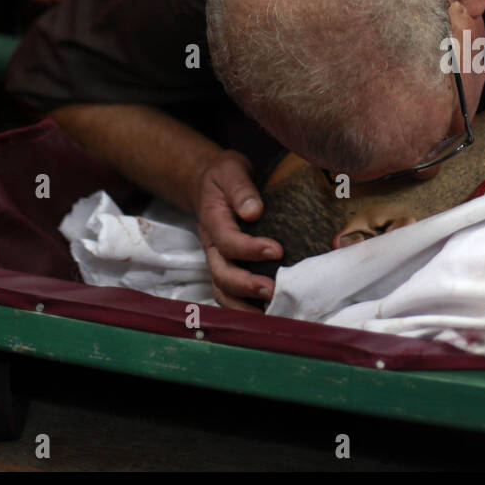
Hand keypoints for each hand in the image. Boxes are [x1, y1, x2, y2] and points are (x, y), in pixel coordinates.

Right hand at [192, 149, 281, 311]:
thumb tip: (254, 211)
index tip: (277, 250)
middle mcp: (212, 246)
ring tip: (271, 311)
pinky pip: (229, 294)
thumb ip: (241, 189)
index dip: (250, 249)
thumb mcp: (231, 170)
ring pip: (222, 290)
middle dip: (246, 285)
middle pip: (221, 273)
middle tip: (273, 290)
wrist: (207, 183)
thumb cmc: (224, 176)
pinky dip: (244, 308)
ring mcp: (217, 259)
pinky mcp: (226, 267)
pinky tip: (268, 314)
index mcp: (213, 220)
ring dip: (244, 305)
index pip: (227, 241)